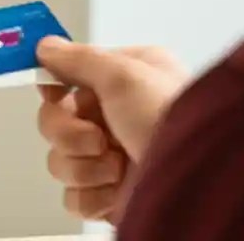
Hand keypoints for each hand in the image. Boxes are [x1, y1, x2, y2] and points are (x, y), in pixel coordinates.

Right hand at [35, 39, 186, 222]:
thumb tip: (46, 46)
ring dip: (84, 167)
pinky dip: (93, 196)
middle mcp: (118, 116)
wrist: (198, 180)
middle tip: (97, 138)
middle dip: (69, 135)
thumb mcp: (123, 74)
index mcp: (126, 80)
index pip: (70, 79)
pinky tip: (117, 189)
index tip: (53, 95)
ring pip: (61, 161)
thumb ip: (79, 59)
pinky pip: (75, 197)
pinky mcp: (111, 194)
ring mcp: (114, 157)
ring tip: (117, 166)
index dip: (54, 89)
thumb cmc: (171, 119)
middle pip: (55, 122)